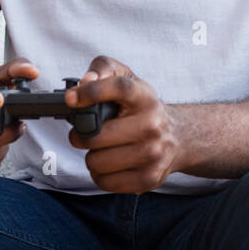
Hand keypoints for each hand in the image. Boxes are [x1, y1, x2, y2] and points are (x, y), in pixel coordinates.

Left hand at [65, 55, 182, 193]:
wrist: (178, 137)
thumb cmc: (143, 109)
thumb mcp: (128, 80)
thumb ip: (104, 68)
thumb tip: (84, 80)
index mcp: (145, 97)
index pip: (119, 88)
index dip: (92, 91)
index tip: (71, 98)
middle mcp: (152, 124)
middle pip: (96, 136)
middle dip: (83, 136)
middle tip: (88, 133)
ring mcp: (153, 153)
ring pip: (97, 161)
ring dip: (92, 157)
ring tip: (103, 149)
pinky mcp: (149, 177)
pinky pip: (104, 181)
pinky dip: (100, 175)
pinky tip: (111, 164)